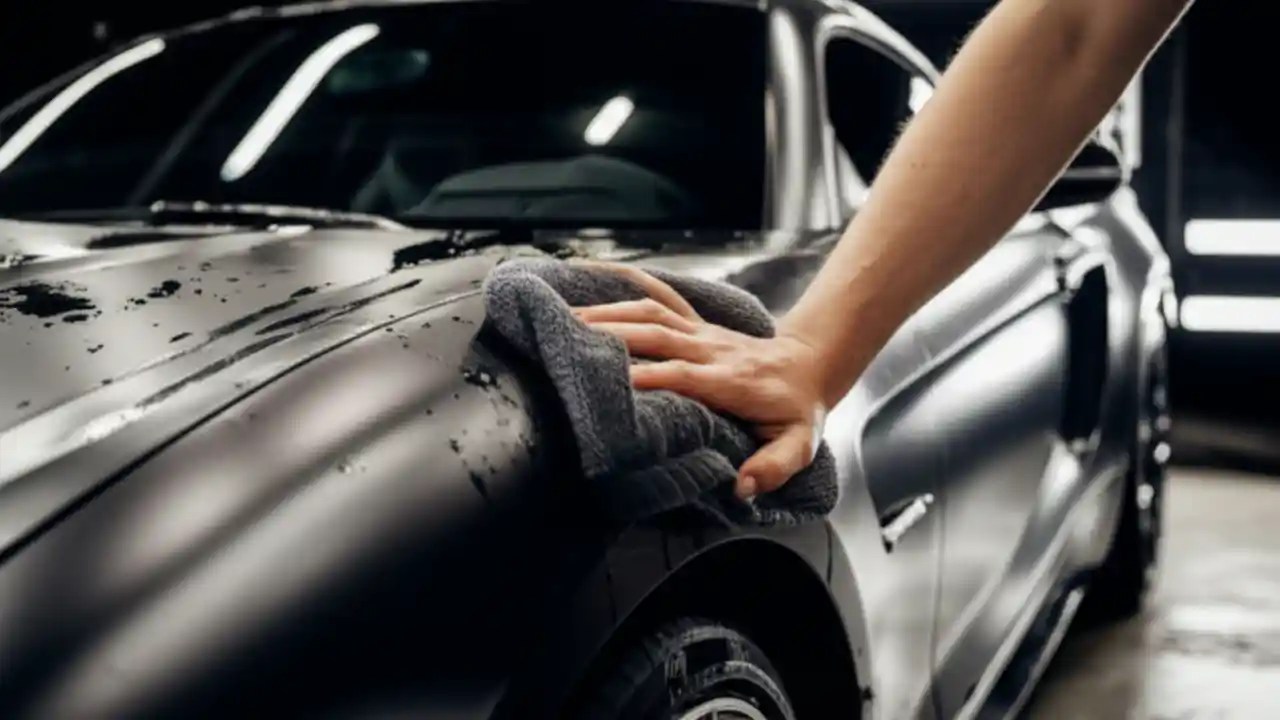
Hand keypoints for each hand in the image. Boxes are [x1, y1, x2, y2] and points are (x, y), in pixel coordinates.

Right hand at [570, 263, 827, 498]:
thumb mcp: (799, 445)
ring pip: (652, 312)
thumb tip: (741, 487)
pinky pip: (662, 297)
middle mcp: (712, 349)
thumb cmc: (796, 410)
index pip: (682, 374)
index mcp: (731, 380)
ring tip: (567, 316)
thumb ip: (774, 466)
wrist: (810, 366)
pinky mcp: (695, 324)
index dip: (647, 375)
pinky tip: (597, 274)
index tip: (610, 382)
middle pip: (657, 334)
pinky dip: (629, 282)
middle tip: (567, 338)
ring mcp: (702, 332)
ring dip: (610, 311)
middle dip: (612, 334)